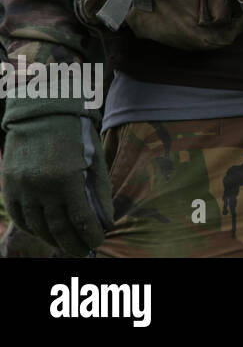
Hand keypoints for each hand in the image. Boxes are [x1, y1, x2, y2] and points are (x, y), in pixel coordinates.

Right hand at [1, 96, 112, 256]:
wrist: (42, 115)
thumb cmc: (76, 136)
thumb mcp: (95, 160)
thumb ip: (100, 193)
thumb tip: (107, 222)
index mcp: (66, 179)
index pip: (80, 218)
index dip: (90, 234)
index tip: (99, 242)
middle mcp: (41, 187)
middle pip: (57, 227)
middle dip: (72, 243)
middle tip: (83, 252)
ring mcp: (22, 188)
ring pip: (37, 226)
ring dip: (52, 240)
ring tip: (66, 246)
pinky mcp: (9, 186)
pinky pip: (19, 217)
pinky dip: (32, 229)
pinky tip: (45, 234)